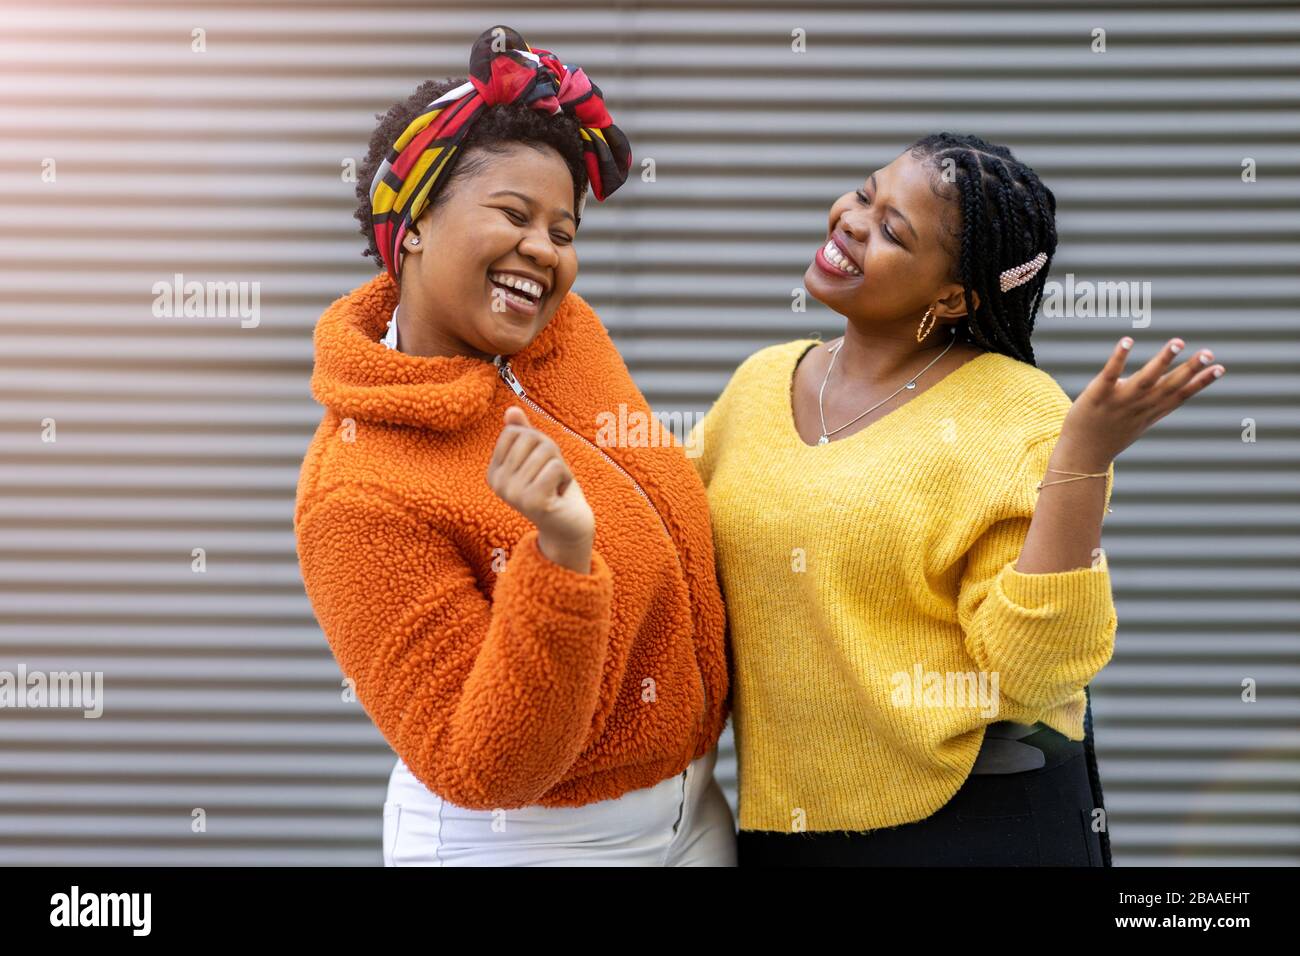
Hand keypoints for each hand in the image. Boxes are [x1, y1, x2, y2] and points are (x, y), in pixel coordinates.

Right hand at [487, 406, 594, 569]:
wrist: (568, 527)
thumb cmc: (553, 488)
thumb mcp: (537, 457)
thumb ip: (522, 434)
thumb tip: (511, 410)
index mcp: (493, 472)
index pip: (515, 432)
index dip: (537, 441)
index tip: (540, 465)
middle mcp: (498, 484)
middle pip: (532, 439)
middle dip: (551, 453)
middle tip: (551, 477)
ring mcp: (513, 494)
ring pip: (546, 451)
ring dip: (560, 467)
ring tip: (555, 487)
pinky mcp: (532, 501)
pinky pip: (555, 467)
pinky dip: (566, 477)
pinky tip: (560, 493)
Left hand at [1061, 336, 1225, 464]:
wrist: (1081, 457)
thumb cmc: (1108, 436)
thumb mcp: (1136, 422)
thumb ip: (1151, 403)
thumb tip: (1162, 381)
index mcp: (1150, 413)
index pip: (1180, 396)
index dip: (1201, 383)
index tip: (1221, 368)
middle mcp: (1139, 407)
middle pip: (1168, 386)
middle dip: (1190, 370)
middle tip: (1209, 353)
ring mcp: (1119, 402)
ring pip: (1145, 379)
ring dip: (1162, 361)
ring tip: (1178, 342)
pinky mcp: (1097, 396)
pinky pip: (1110, 375)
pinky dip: (1119, 358)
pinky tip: (1128, 340)